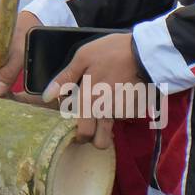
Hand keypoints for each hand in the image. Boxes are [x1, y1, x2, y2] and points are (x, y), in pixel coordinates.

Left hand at [43, 32, 145, 149]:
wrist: (147, 52)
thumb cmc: (111, 52)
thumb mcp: (83, 57)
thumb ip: (65, 78)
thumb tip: (47, 96)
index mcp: (90, 101)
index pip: (83, 133)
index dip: (78, 132)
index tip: (76, 123)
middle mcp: (106, 112)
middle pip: (100, 142)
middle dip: (94, 137)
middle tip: (90, 123)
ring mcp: (123, 113)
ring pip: (112, 129)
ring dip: (107, 122)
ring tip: (106, 101)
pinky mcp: (138, 109)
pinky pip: (125, 116)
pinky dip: (121, 110)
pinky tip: (119, 93)